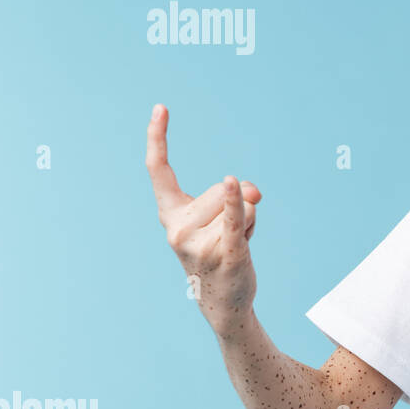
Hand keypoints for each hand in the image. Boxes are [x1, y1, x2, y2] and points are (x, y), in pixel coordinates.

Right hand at [146, 104, 263, 340]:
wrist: (222, 301)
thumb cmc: (220, 251)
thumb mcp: (222, 218)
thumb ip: (235, 196)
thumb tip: (251, 191)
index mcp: (170, 214)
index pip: (159, 170)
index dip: (159, 137)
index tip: (161, 107)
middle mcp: (178, 228)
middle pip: (224, 188)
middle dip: (238, 203)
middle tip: (230, 233)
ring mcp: (199, 244)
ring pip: (242, 204)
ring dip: (249, 221)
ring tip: (236, 244)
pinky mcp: (226, 255)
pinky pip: (235, 221)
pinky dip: (239, 206)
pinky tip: (241, 188)